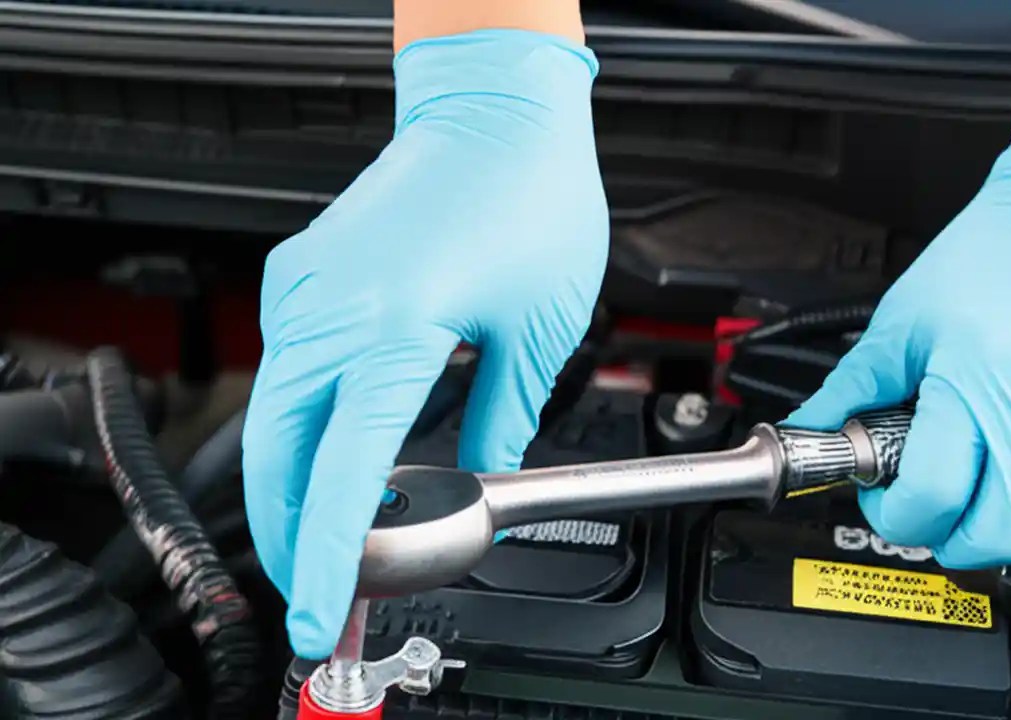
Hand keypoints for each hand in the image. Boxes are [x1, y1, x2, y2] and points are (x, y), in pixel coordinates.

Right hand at [240, 30, 607, 658]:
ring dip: (293, 478)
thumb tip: (487, 467)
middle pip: (275, 454)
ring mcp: (306, 287)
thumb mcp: (541, 328)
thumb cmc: (530, 194)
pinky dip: (302, 419)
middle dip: (290, 530)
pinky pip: (287, 365)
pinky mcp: (302, 273)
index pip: (341, 472)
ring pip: (271, 414)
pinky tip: (337, 443)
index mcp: (394, 326)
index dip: (326, 554)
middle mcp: (333, 307)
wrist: (496, 107)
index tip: (318, 608)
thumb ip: (505, 416)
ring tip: (336, 526)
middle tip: (324, 581)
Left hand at [786, 66, 1010, 568]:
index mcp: (977, 385)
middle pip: (1000, 538)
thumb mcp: (905, 319)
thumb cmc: (1000, 251)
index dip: (897, 511)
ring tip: (986, 475)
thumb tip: (812, 430)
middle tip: (935, 505)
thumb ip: (853, 388)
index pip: (934, 499)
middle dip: (954, 537)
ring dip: (1010, 523)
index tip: (888, 494)